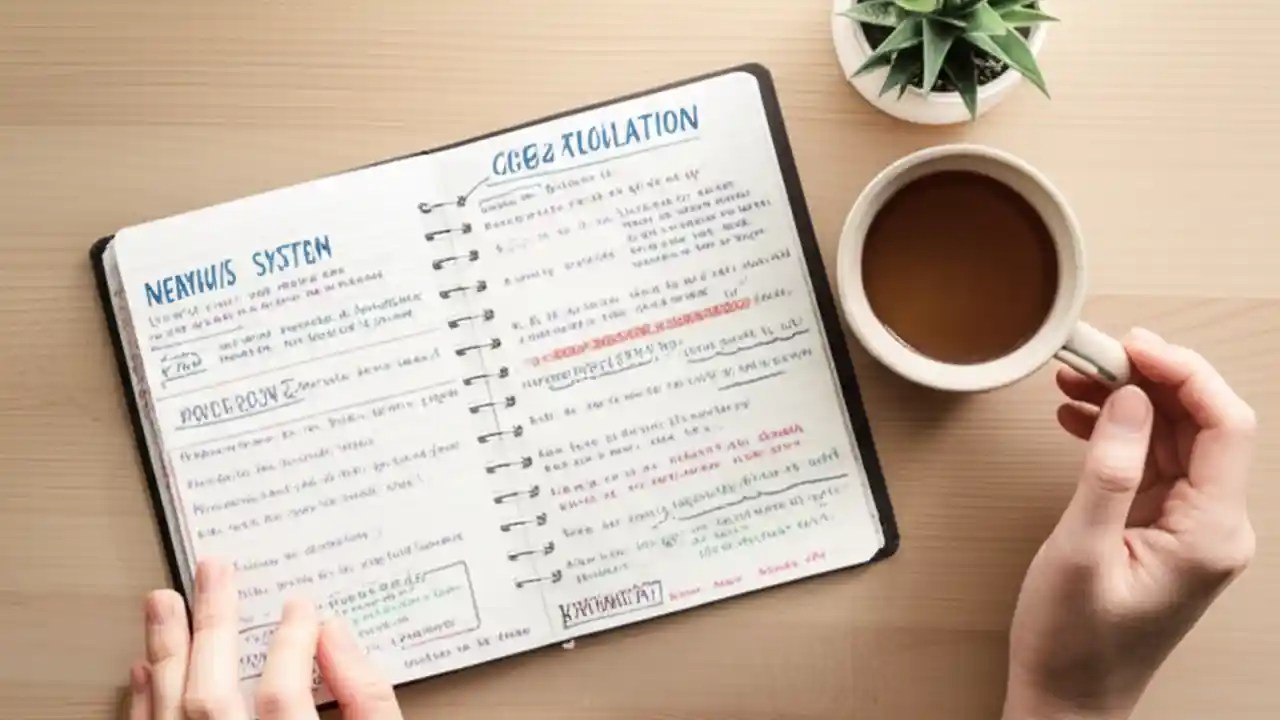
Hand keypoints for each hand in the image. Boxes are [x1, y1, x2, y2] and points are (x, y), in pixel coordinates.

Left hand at [126, 559, 403, 719]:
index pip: (283, 694)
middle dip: (213, 624)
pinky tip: (146, 668)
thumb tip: (340, 638)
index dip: (292, 643)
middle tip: (214, 570)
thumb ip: (368, 700)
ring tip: (162, 601)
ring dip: (165, 651)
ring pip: (169, 711)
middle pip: (213, 693)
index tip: (300, 608)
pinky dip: (144, 701)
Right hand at [1004, 328, 1256, 719]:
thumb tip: (1132, 400)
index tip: (1132, 346)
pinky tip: (1077, 417)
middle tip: (1091, 354)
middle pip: (1200, 425)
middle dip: (1149, 380)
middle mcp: (1215, 526)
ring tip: (1074, 378)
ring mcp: (1191, 528)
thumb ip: (1110, 469)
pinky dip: (1118, 432)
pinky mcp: (1164, 530)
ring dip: (1129, 402)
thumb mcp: (1080, 551)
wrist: (1067, 699)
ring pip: (1173, 438)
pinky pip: (1152, 463)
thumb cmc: (1073, 642)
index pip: (1224, 425)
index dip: (1184, 374)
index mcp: (1211, 533)